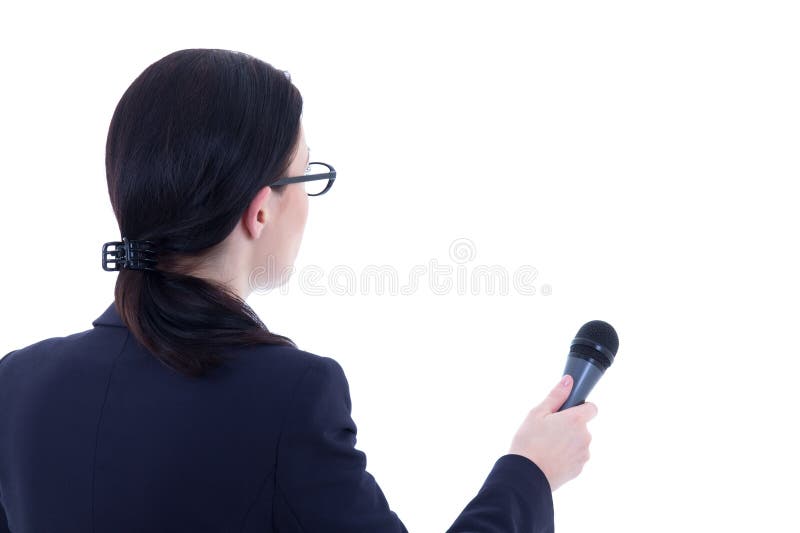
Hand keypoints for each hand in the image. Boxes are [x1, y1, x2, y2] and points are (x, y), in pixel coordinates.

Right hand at [507, 375, 597, 491]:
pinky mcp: (579, 469)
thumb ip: (556, 395)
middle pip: (582, 426)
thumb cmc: (529, 442)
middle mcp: (585, 437)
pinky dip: (566, 456)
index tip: (566, 412)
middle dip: (569, 426)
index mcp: (575, 420)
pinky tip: (550, 457)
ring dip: (568, 441)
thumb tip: (569, 380)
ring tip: (547, 446)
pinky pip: (575, 457)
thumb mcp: (537, 413)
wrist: (526, 475)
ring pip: (579, 442)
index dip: (580, 407)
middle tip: (548, 430)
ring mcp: (583, 454)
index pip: (592, 408)